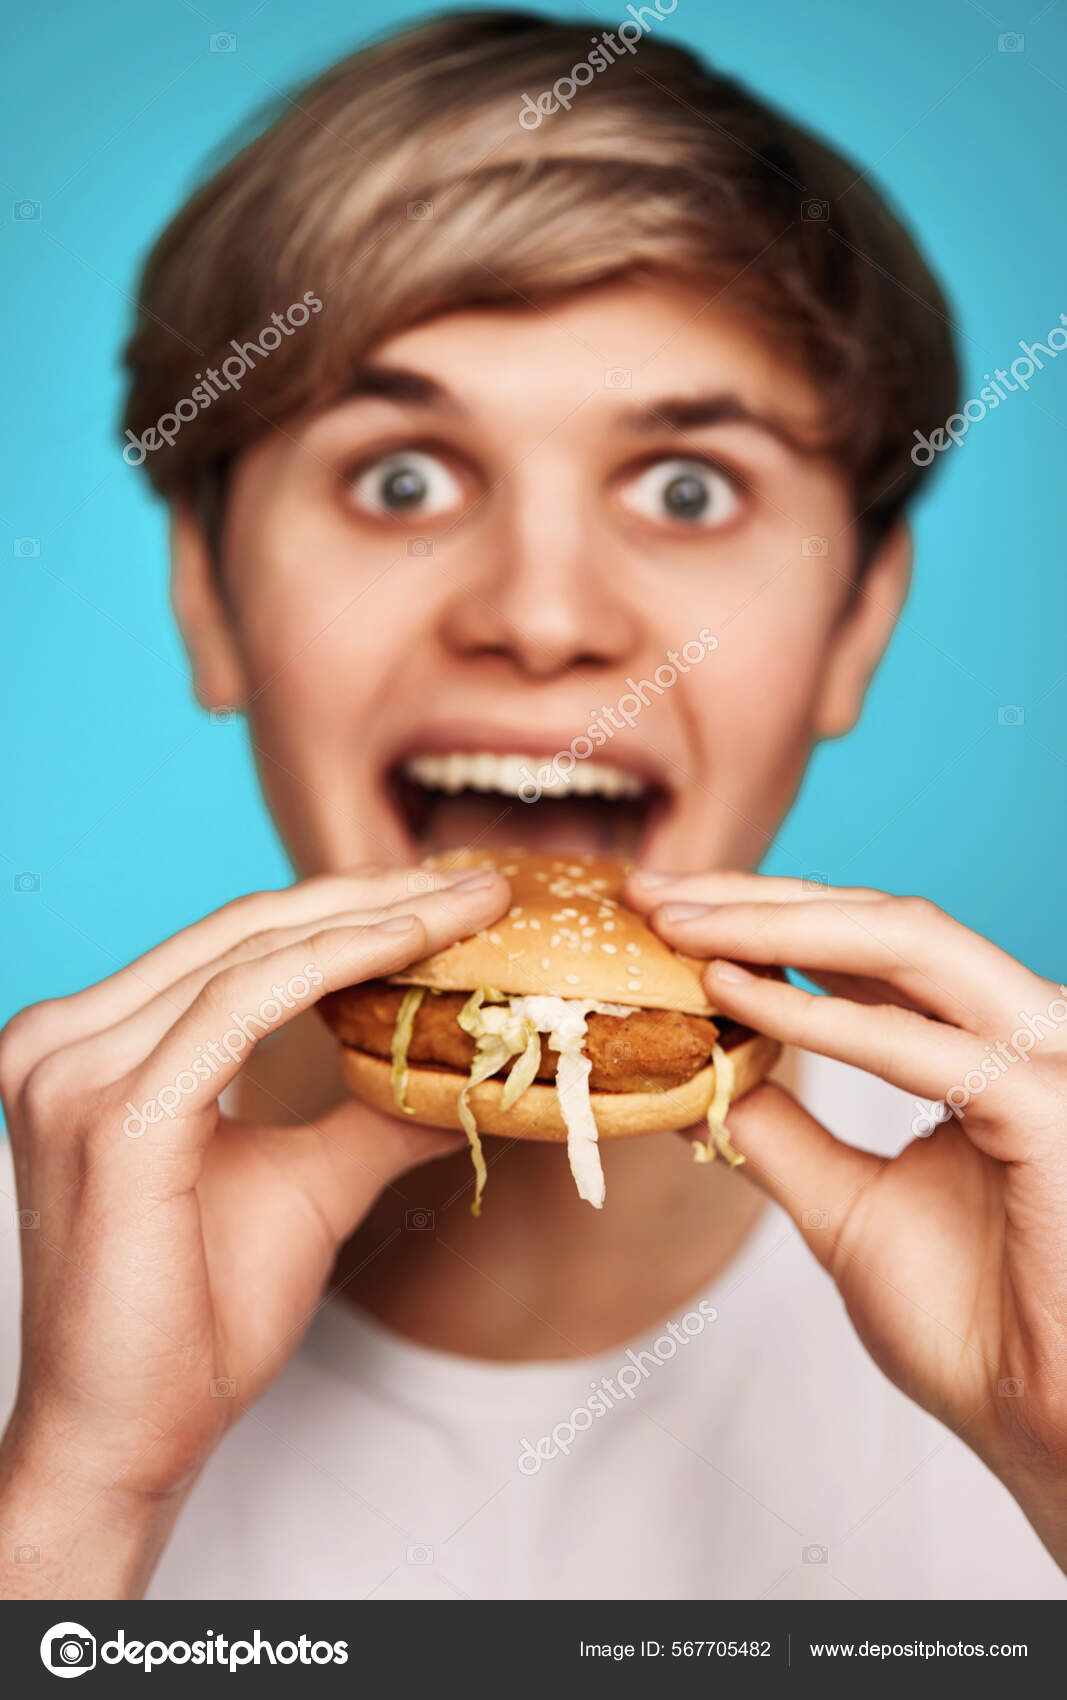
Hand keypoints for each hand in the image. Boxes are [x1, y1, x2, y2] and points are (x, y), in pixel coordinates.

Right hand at [0, 863, 508, 1594]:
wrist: (125, 1442)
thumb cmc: (195, 1321)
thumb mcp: (303, 1188)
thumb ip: (369, 1115)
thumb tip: (466, 1073)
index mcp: (94, 1043)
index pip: (235, 943)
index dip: (348, 906)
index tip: (451, 896)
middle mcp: (64, 1038)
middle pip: (244, 929)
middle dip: (374, 895)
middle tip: (481, 885)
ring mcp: (72, 1068)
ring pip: (251, 954)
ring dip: (374, 919)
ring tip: (472, 909)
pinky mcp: (110, 1114)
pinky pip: (243, 1007)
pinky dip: (339, 966)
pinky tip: (416, 948)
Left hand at [627, 869, 1066, 1569]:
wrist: (1041, 1431)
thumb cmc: (971, 1326)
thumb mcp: (846, 1206)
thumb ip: (786, 1130)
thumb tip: (708, 1071)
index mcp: (986, 1046)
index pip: (869, 946)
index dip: (764, 916)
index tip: (662, 910)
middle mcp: (1025, 1031)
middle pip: (882, 921)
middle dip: (757, 898)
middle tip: (651, 890)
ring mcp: (1047, 1057)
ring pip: (907, 941)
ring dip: (778, 925)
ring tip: (675, 924)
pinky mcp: (1049, 1105)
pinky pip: (914, 1041)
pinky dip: (816, 1013)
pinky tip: (734, 995)